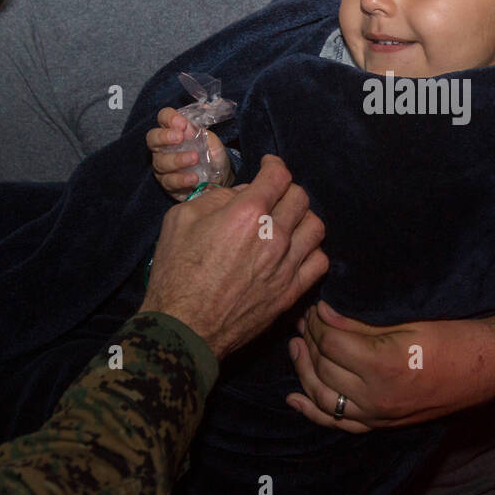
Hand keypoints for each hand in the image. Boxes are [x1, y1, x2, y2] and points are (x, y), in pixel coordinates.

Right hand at [140, 154, 326, 359]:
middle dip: (286, 190)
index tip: (269, 167)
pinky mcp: (291, 292)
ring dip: (303, 218)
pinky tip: (297, 251)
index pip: (279, 175)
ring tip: (289, 222)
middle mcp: (274, 236)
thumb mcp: (180, 219)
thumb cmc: (175, 274)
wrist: (184, 328)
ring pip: (316, 227)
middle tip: (274, 196)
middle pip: (300, 198)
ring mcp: (286, 265)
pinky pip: (320, 262)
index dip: (274, 165)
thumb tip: (240, 194)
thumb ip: (214, 197)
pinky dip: (312, 251)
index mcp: (246, 213)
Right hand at [147, 106, 231, 200]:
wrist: (221, 180)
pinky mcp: (168, 184)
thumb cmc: (213, 157)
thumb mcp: (212, 143)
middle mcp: (163, 148)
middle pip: (152, 138)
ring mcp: (163, 167)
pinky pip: (170, 181)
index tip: (183, 123)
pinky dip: (182, 179)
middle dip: (164, 136)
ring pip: (160, 162)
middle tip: (179, 137)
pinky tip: (194, 178)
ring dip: (177, 159)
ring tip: (194, 158)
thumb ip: (200, 134)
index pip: (163, 118)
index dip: (169, 118)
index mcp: (173, 132)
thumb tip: (188, 127)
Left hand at [285, 301, 494, 431]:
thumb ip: (362, 320)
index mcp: (382, 364)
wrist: (487, 366)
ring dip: (304, 370)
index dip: (317, 321)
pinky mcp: (382, 422)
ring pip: (323, 396)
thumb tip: (324, 312)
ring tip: (296, 345)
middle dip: (309, 339)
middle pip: (322, 367)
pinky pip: (338, 422)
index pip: (330, 342)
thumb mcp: (408, 319)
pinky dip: (312, 410)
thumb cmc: (454, 333)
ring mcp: (378, 414)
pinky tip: (294, 398)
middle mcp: (375, 395)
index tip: (316, 304)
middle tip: (305, 318)